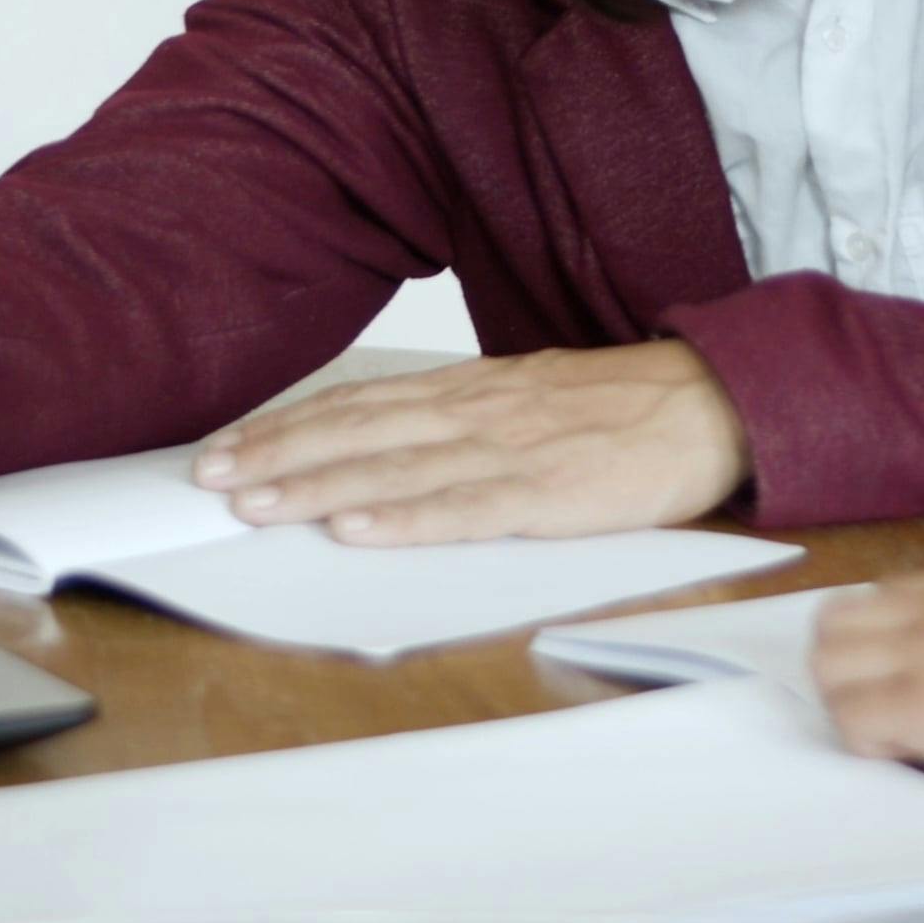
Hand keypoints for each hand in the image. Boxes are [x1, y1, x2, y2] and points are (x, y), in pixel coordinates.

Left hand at [187, 341, 748, 544]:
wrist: (712, 402)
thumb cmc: (620, 410)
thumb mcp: (526, 398)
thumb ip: (460, 420)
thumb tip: (386, 445)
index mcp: (471, 390)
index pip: (360, 404)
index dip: (288, 425)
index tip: (228, 446)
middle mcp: (477, 413)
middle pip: (360, 432)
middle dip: (279, 455)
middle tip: (210, 479)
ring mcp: (511, 451)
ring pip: (398, 469)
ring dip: (320, 487)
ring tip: (257, 506)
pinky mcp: (551, 493)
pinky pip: (467, 509)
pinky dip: (407, 521)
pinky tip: (358, 532)